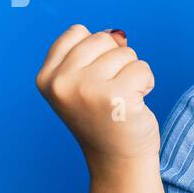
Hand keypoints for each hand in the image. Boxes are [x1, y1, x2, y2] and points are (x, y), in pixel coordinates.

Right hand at [35, 25, 160, 171]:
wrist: (117, 160)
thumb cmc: (104, 117)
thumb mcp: (84, 81)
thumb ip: (93, 52)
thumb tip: (118, 34)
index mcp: (46, 77)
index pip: (77, 32)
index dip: (96, 51)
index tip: (96, 80)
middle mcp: (61, 83)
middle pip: (102, 39)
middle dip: (117, 60)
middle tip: (112, 92)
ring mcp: (86, 89)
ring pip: (125, 53)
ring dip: (132, 73)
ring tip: (123, 99)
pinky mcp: (115, 97)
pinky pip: (142, 68)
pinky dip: (147, 83)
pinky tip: (136, 104)